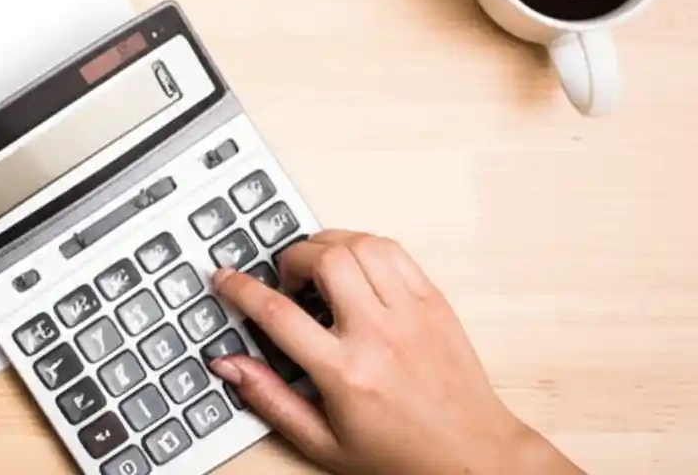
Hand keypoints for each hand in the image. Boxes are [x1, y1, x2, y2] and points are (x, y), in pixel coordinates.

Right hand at [209, 231, 582, 474]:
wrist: (471, 454)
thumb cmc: (401, 453)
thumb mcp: (322, 442)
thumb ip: (270, 399)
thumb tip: (231, 366)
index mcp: (346, 373)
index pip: (278, 314)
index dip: (242, 289)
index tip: (225, 278)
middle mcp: (379, 335)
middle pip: (324, 260)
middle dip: (291, 258)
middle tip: (285, 280)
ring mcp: (411, 312)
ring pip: (360, 243)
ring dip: (328, 245)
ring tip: (318, 268)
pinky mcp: (434, 300)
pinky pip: (394, 250)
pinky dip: (364, 245)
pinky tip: (355, 266)